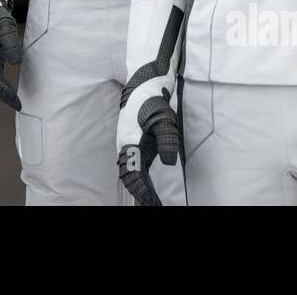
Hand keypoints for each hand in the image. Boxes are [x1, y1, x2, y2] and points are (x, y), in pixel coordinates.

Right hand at [117, 88, 180, 206]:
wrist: (142, 89)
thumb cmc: (153, 102)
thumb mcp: (164, 118)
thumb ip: (167, 139)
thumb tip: (169, 162)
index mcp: (130, 143)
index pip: (134, 173)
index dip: (143, 190)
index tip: (152, 203)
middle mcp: (126, 148)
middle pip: (130, 178)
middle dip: (141, 195)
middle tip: (154, 208)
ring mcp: (130, 148)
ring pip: (131, 175)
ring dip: (140, 191)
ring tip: (152, 204)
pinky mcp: (136, 147)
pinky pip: (135, 169)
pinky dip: (141, 183)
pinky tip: (148, 193)